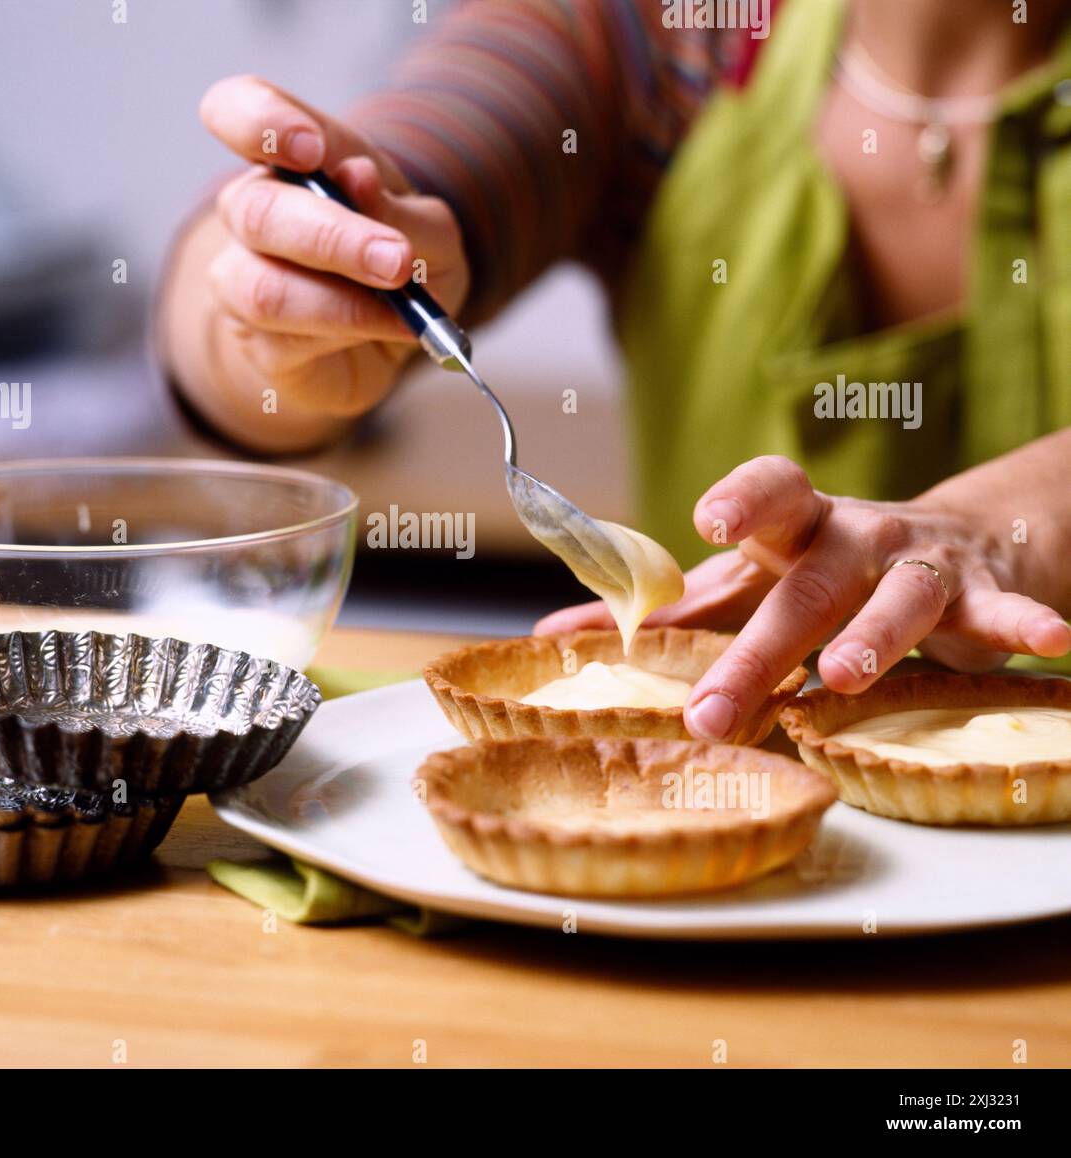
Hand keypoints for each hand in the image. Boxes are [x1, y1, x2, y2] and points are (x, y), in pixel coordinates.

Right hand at [162, 74, 469, 451]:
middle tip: (396, 259)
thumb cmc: (401, 263)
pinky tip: (395, 328)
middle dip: (331, 236)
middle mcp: (250, 213)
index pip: (235, 111)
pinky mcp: (257, 343)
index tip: (308, 150)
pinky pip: (288, 339)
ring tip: (401, 303)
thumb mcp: (427, 230)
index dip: (259, 121)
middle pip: (257, 211)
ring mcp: (242, 281)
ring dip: (342, 299)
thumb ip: (400, 210)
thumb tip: (357, 178)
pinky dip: (352, 331)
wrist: (385, 337)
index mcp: (286, 160)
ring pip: (265, 288)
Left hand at [537, 455, 1070, 741]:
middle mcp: (854, 537)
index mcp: (792, 529)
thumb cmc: (819, 572)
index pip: (768, 495)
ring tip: (846, 675)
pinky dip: (1024, 625)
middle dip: (759, 648)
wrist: (950, 548)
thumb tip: (552, 635)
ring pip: (896, 598)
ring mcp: (919, 565)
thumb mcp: (745, 584)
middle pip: (803, 586)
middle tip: (713, 710)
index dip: (741, 499)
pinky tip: (1051, 643)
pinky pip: (1001, 613)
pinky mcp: (981, 597)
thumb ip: (662, 610)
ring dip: (873, 636)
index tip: (706, 520)